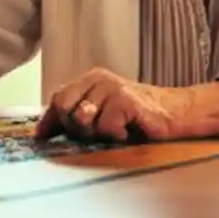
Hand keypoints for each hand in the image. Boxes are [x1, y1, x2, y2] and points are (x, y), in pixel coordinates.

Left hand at [34, 69, 218, 141]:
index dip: (50, 120)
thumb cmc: (138, 118)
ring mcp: (112, 88)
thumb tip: (40, 133)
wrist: (178, 113)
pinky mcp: (126, 100)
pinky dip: (116, 136)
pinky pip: (105, 127)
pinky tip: (129, 132)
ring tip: (116, 132)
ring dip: (98, 134)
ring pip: (83, 120)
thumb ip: (75, 118)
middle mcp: (98, 79)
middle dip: (75, 128)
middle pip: (65, 108)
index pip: (58, 98)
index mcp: (91, 80)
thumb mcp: (103, 114)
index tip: (42, 138)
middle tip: (97, 134)